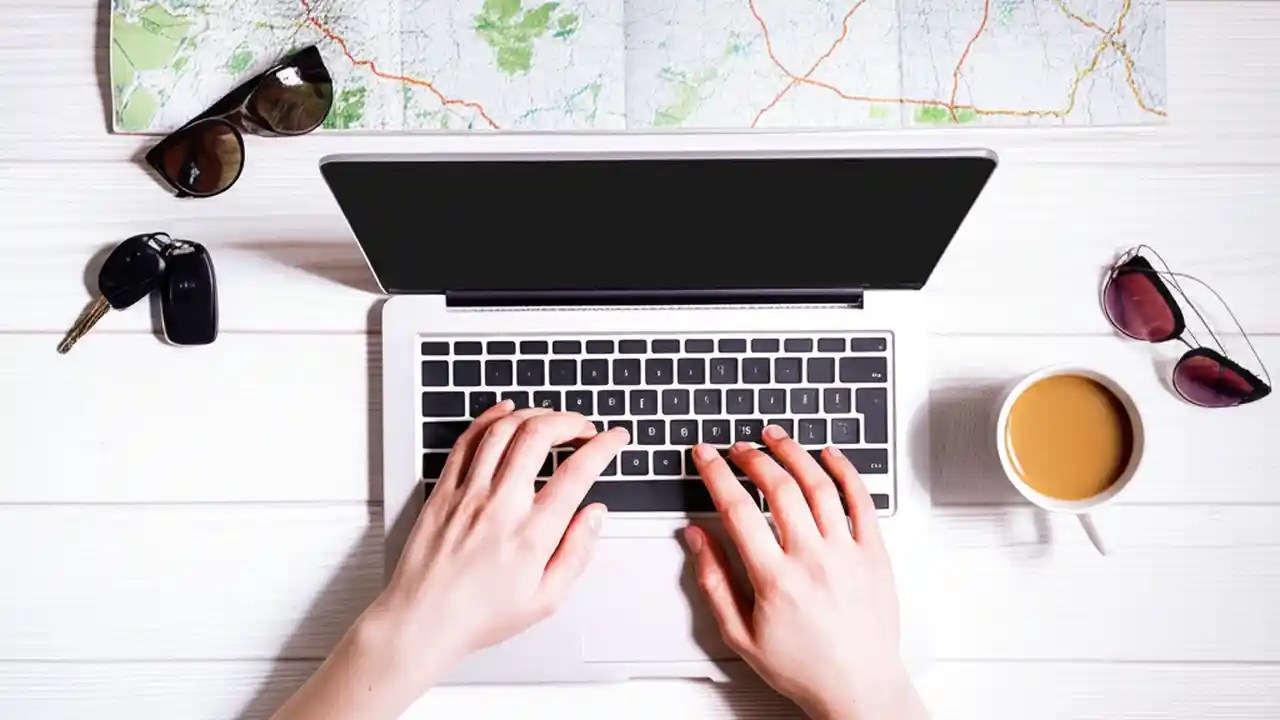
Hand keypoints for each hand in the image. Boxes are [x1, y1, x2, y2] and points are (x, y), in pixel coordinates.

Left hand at [273, 402, 627, 719]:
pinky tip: (505, 413)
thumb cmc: (479, 616)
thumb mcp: (546, 600)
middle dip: (569, 420)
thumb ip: (577, 553)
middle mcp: (500, 506)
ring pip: (503, 429)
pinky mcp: (444, 491)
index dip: (604, 446)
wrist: (421, 621)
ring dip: (533, 414)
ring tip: (549, 418)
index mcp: (532, 535)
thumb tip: (595, 515)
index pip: (578, 472)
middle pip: (538, 435)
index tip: (614, 438)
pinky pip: (468, 441)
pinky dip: (490, 418)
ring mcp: (468, 494)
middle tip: (582, 427)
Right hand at [684, 426, 926, 719]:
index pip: (737, 509)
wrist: (858, 687)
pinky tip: (829, 455)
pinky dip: (845, 470)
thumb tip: (696, 537)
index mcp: (775, 580)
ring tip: (776, 437)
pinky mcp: (875, 554)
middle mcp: (813, 561)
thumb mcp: (739, 634)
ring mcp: (848, 554)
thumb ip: (713, 580)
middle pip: (779, 487)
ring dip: (794, 453)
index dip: (716, 474)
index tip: (706, 456)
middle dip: (752, 457)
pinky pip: (862, 500)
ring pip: (820, 485)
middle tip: (738, 447)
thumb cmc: (802, 666)